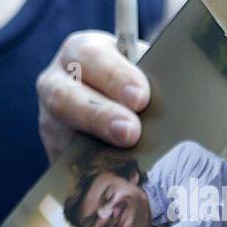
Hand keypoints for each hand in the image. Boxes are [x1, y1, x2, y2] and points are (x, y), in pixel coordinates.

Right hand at [36, 30, 149, 163]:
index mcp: (82, 51)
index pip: (91, 57)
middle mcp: (56, 80)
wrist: (119, 104)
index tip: (140, 97)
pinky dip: (82, 168)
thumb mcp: (145, 69)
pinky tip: (108, 175)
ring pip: (56, 131)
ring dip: (89, 145)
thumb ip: (154, 77)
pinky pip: (60, 159)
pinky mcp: (51, 148)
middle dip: (99, 115)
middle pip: (64, 96)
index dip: (115, 77)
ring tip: (122, 158)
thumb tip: (178, 96)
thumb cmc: (137, 82)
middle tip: (131, 131)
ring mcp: (48, 117)